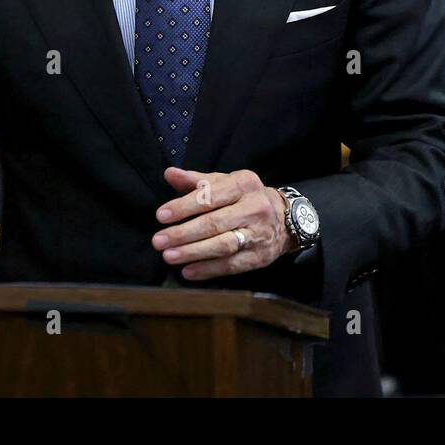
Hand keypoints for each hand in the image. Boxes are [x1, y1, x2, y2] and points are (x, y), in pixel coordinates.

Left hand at [152, 167, 296, 279]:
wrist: (285, 218)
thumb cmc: (245, 198)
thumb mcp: (225, 182)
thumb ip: (197, 180)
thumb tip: (169, 173)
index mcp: (243, 184)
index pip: (210, 196)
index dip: (184, 206)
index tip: (161, 216)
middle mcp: (254, 208)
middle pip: (215, 223)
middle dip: (184, 233)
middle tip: (159, 240)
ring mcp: (259, 234)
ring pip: (223, 245)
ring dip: (193, 252)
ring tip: (169, 256)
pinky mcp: (260, 257)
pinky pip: (231, 265)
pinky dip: (208, 269)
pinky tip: (188, 271)